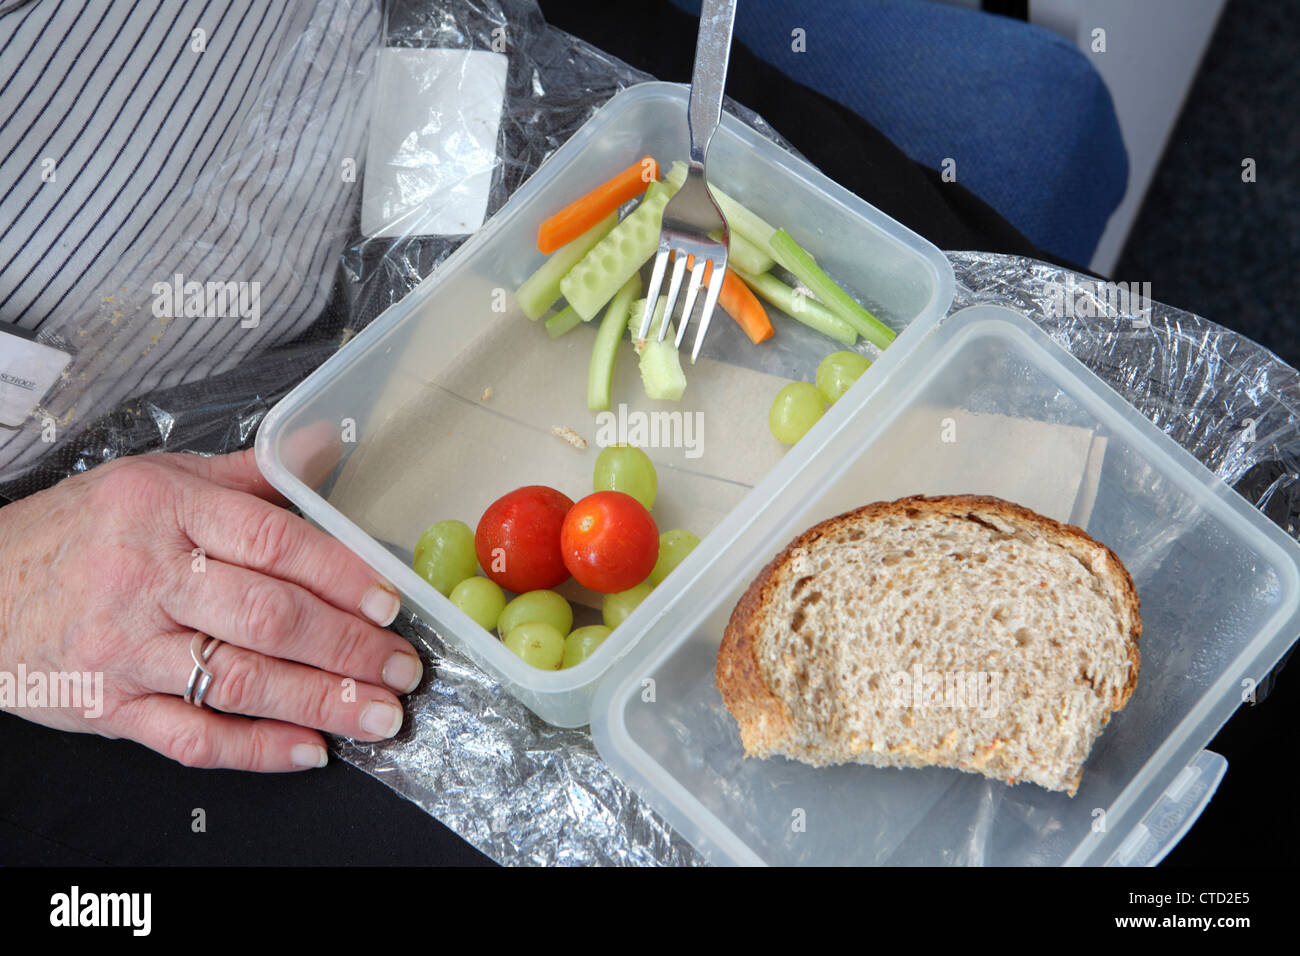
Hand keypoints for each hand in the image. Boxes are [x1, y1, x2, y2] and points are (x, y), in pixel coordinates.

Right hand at [0, 449, 421, 770]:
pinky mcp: (110, 708)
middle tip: (402, 668)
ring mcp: (126, 649)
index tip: (389, 601)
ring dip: (320, 703)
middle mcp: (147, 580)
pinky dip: (256, 750)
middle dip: (347, 647)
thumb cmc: (80, 530)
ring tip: (380, 715)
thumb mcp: (157, 481)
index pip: (272, 540)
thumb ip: (247, 475)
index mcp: (166, 511)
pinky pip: (191, 738)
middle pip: (266, 617)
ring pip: (239, 681)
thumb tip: (323, 447)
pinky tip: (310, 751)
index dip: (339, 573)